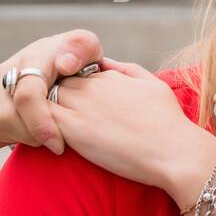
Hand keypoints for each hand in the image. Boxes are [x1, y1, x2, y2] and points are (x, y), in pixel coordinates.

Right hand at [0, 29, 104, 154]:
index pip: (26, 97)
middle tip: (55, 144)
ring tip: (44, 139)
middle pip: (6, 117)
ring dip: (19, 139)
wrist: (60, 56)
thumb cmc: (79, 56)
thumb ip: (81, 47)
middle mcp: (6, 70)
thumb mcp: (87, 46)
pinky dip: (7, 139)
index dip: (40, 125)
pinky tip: (29, 136)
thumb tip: (65, 64)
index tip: (58, 145)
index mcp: (31, 59)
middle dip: (31, 137)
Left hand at [50, 61, 215, 204]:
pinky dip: (40, 127)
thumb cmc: (170, 122)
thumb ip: (128, 70)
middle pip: (57, 83)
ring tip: (56, 132)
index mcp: (109, 76)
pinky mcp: (73, 130)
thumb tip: (107, 64)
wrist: (174, 151)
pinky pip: (42, 120)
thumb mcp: (154, 84)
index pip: (76, 73)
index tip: (83, 108)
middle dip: (57, 97)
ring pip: (45, 99)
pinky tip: (52, 141)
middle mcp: (91, 86)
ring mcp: (80, 107)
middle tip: (63, 120)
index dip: (77, 91)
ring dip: (46, 112)